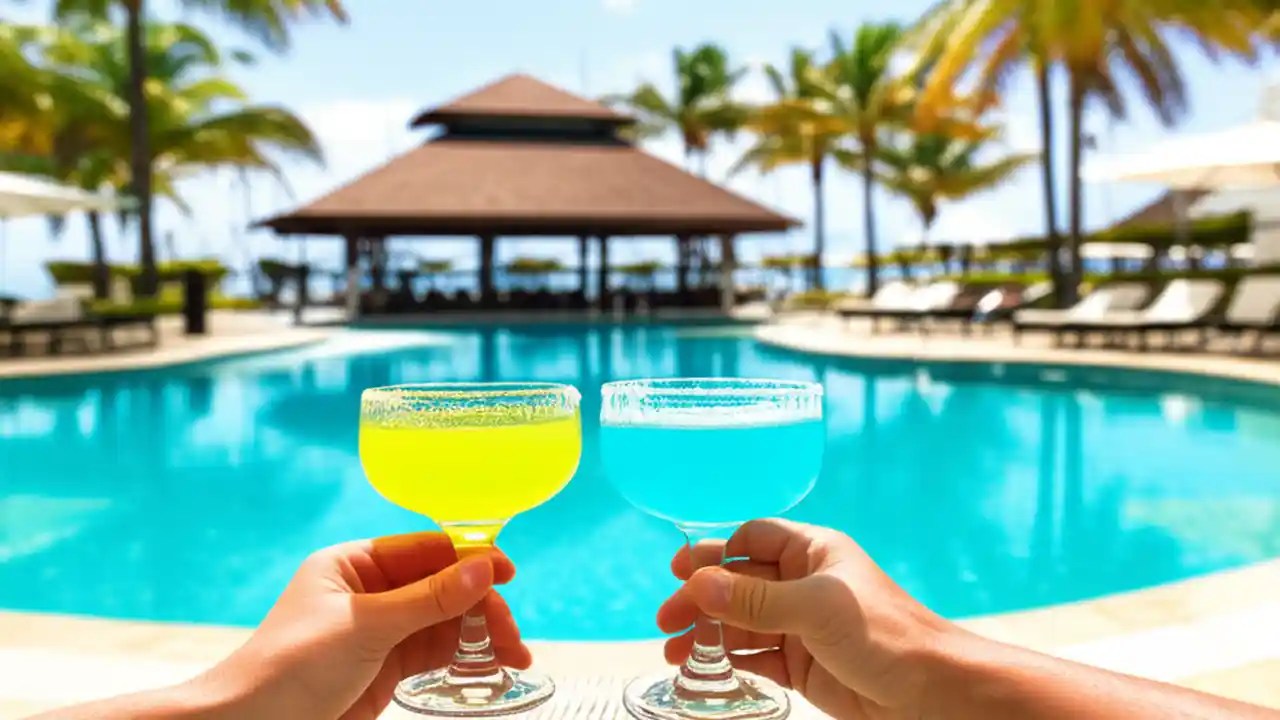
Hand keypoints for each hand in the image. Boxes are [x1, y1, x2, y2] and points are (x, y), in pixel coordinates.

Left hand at [211, 532, 531, 719]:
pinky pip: (435, 652)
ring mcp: (378, 630)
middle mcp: (368, 592)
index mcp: (352, 565)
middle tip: (511, 636)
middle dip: (480, 608)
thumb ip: (429, 599)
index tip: (508, 571)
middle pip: (442, 588)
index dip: (469, 558)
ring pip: (444, 622)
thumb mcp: (366, 626)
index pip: (423, 550)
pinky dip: (464, 657)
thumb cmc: (289, 667)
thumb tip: (484, 568)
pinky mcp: (385, 667)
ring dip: (480, 636)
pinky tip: (490, 665)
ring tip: (514, 657)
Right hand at [657, 519, 951, 719]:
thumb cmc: (887, 634)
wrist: (932, 694)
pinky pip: (754, 658)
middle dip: (701, 599)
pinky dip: (728, 663)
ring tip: (673, 653)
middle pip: (738, 583)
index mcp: (813, 552)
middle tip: (666, 619)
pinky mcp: (802, 666)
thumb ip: (755, 599)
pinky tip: (703, 670)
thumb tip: (697, 585)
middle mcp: (804, 584)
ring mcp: (801, 626)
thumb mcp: (816, 608)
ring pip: (741, 624)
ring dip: (707, 634)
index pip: (752, 539)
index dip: (715, 553)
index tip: (678, 570)